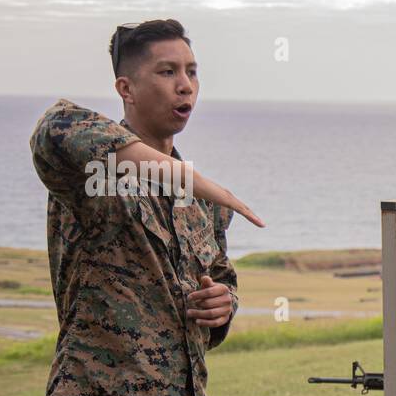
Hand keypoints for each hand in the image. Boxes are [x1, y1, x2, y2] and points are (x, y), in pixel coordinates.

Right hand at [116, 141, 264, 227]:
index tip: (233, 206)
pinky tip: (258, 222)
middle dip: (243, 208)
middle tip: (255, 218)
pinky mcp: (222, 196)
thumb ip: (154, 185)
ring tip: (261, 223)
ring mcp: (219, 192)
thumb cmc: (166, 177)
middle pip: (231, 200)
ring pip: (238, 204)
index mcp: (203, 188)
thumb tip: (135, 181)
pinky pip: (238, 207)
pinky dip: (249, 215)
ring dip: (250, 214)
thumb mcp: (161, 185)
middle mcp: (214, 189)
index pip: (218, 196)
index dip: (226, 201)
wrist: (175, 173)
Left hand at [186, 275, 234, 326]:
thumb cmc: (212, 292)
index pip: (209, 292)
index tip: (188, 298)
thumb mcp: (210, 286)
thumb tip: (204, 278)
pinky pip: (215, 323)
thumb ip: (207, 282)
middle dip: (197, 305)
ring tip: (189, 313)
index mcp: (223, 289)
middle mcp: (227, 299)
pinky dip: (205, 323)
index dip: (197, 295)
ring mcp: (227, 310)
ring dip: (198, 314)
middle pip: (208, 303)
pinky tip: (197, 321)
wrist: (222, 302)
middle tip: (188, 307)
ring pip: (211, 313)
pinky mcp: (225, 319)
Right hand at [196, 177, 265, 227]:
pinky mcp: (228, 201)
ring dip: (253, 218)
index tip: (249, 215)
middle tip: (260, 223)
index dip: (242, 210)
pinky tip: (257, 222)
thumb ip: (191, 192)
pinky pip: (242, 210)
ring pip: (244, 210)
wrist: (190, 179)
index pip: (234, 204)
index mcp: (220, 195)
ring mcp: (228, 197)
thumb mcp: (192, 192)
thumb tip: (182, 192)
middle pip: (242, 207)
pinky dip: (250, 216)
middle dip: (251, 215)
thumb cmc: (189, 185)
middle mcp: (227, 195)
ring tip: (262, 225)